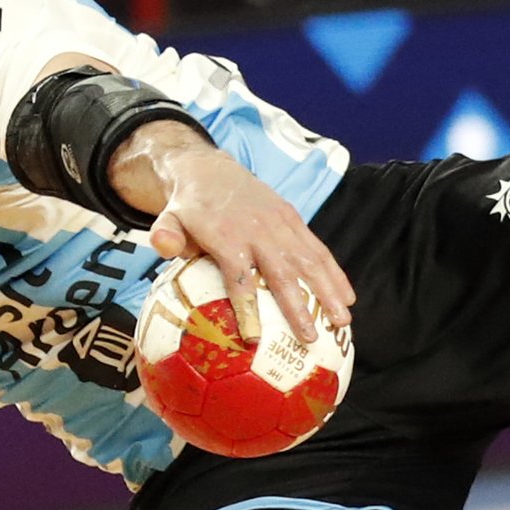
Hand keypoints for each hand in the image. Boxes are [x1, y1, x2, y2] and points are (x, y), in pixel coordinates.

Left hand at [145, 151, 352, 345]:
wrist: (212, 170)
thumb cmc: (189, 208)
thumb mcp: (169, 217)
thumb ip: (165, 233)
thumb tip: (162, 247)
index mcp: (226, 235)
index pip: (238, 275)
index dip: (247, 305)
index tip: (254, 338)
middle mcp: (258, 230)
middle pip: (281, 273)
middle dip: (298, 306)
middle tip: (309, 338)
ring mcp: (280, 224)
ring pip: (309, 261)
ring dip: (328, 292)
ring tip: (342, 324)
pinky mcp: (294, 220)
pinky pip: (318, 249)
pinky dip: (335, 273)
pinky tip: (347, 298)